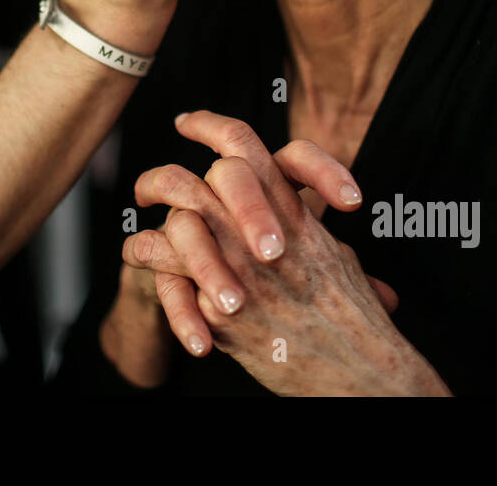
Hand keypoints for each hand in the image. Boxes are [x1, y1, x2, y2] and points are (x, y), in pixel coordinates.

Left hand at [127, 110, 449, 395]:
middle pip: (205, 173)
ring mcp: (241, 268)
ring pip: (182, 211)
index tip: (187, 124)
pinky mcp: (220, 309)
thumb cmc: (355, 321)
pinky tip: (136, 250)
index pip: (246, 147)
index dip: (210, 126)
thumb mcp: (338, 258)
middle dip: (171, 170)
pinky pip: (163, 263)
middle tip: (148, 184)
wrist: (360, 372)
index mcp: (294, 215)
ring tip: (138, 207)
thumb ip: (309, 229)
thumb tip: (299, 216)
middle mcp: (265, 233)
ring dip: (153, 203)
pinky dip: (142, 252)